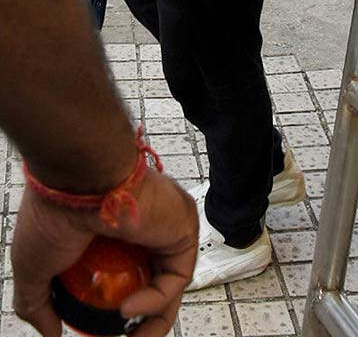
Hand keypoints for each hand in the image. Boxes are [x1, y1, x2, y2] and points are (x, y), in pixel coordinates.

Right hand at [12, 167, 197, 336]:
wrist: (77, 178)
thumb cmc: (53, 212)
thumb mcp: (34, 268)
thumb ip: (38, 305)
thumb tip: (51, 334)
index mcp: (109, 232)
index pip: (122, 276)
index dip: (113, 311)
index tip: (98, 335)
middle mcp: (140, 227)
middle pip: (151, 283)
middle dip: (140, 323)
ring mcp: (163, 226)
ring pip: (169, 284)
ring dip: (153, 322)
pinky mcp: (182, 227)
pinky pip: (176, 276)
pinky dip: (155, 300)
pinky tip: (128, 309)